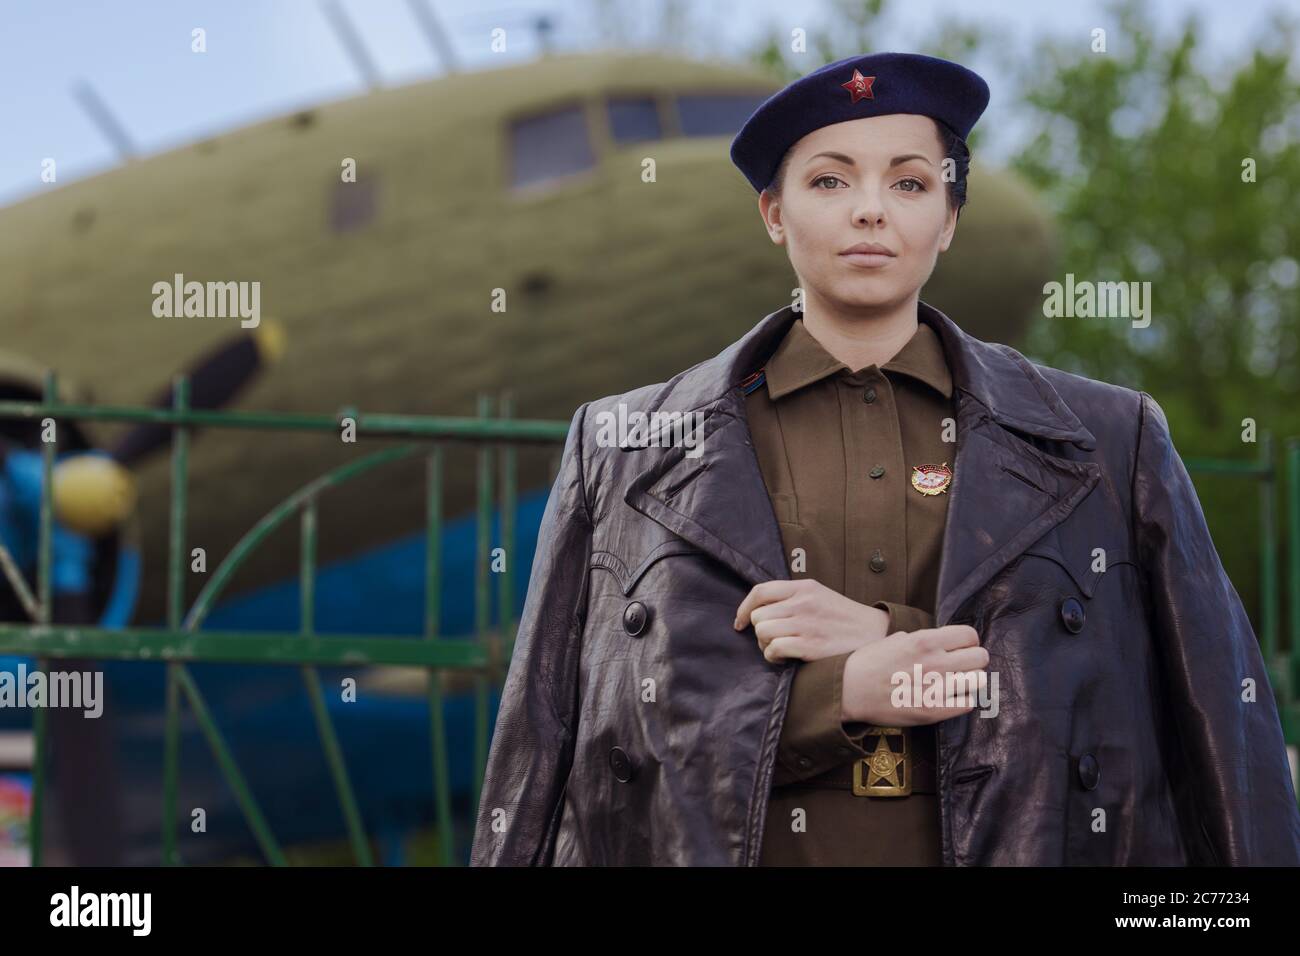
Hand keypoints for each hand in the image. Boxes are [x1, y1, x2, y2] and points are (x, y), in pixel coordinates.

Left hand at [733, 578, 891, 662]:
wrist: (876, 634)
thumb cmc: (844, 619)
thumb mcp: (820, 596)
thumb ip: (793, 598)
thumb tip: (761, 609)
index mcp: (804, 587)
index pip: (760, 591)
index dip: (743, 608)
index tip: (739, 623)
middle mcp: (802, 603)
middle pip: (758, 616)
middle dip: (759, 631)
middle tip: (771, 640)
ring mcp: (806, 624)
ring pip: (762, 632)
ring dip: (765, 645)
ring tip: (779, 649)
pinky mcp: (810, 646)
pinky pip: (773, 650)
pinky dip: (773, 657)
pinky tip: (783, 658)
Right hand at [841, 624, 987, 724]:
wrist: (849, 690)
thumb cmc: (869, 663)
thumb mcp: (895, 639)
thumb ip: (921, 638)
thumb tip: (939, 641)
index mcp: (925, 640)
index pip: (970, 635)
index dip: (968, 641)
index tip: (962, 647)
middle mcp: (935, 662)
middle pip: (980, 657)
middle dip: (974, 659)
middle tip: (963, 665)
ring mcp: (936, 688)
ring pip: (979, 680)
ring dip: (970, 680)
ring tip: (958, 682)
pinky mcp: (933, 711)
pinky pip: (967, 703)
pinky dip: (962, 700)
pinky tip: (950, 698)